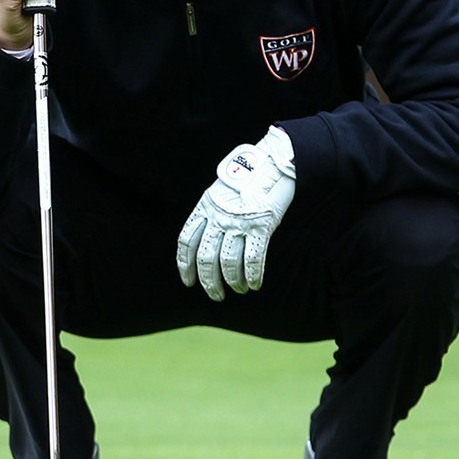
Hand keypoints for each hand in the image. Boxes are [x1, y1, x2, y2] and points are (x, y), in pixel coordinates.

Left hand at [177, 127, 295, 300]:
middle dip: (209, 281)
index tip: (188, 282)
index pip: (187, 240)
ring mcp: (239, 222)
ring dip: (232, 281)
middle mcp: (219, 216)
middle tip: (215, 295)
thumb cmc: (250, 179)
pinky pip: (252, 259)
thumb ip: (214, 214)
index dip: (185, 264)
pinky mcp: (260, 226)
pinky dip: (252, 276)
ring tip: (237, 289)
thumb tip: (211, 242)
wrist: (274, 163)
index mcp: (205, 206)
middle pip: (205, 257)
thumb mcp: (221, 192)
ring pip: (227, 262)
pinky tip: (253, 285)